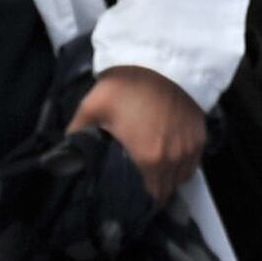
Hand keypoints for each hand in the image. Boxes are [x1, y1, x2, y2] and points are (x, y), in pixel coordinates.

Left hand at [69, 65, 210, 202]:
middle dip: (150, 195)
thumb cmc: (125, 84)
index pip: (146, 199)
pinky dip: (180, 167)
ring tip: (151, 177)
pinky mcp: (201, 136)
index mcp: (147, 160)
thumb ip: (76, 137)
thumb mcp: (92, 108)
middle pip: (164, 193)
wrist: (161, 55)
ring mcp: (189, 148)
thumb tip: (60, 157)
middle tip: (135, 190)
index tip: (126, 202)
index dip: (136, 204)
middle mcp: (172, 160)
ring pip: (179, 180)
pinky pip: (192, 164)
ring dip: (166, 182)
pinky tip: (168, 159)